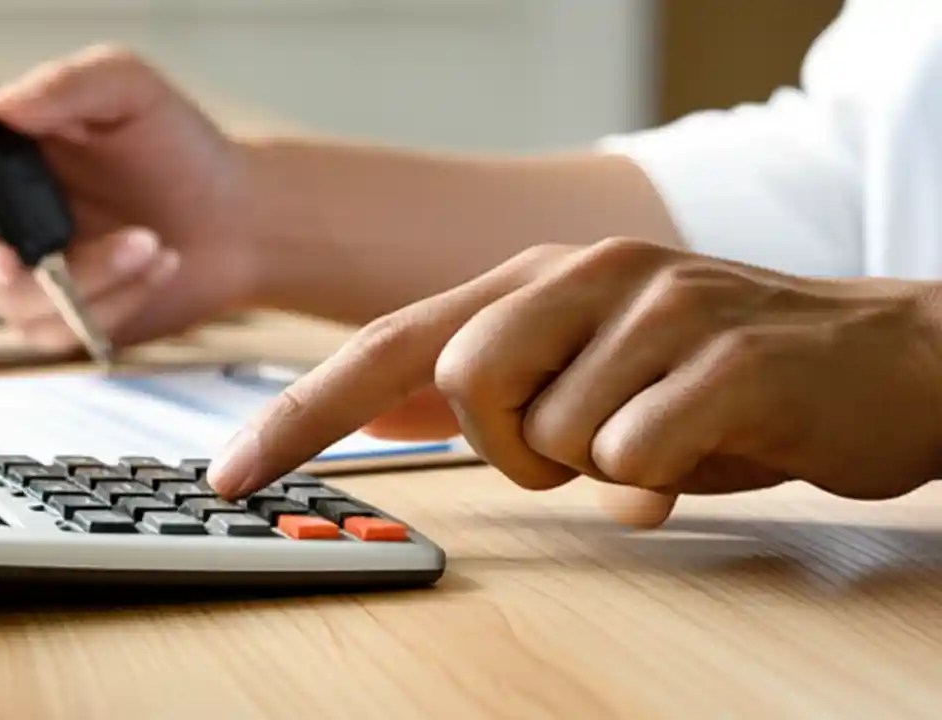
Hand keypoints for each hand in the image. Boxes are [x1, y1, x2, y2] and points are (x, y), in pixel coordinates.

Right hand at [0, 45, 256, 350]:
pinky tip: (155, 270)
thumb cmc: (182, 149)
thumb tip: (0, 106)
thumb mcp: (131, 91)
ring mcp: (23, 268)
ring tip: (152, 243)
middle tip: (16, 261)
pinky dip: (111, 304)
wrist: (238, 220)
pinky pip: (54, 331)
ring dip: (88, 274)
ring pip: (10, 294)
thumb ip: (68, 85)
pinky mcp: (56, 316)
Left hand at [207, 237, 941, 527]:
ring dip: (597, 464)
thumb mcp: (583, 373)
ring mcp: (660, 304)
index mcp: (532, 280)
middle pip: (461, 382)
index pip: (386, 346)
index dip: (300, 413)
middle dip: (510, 447)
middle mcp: (583, 274)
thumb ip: (482, 384)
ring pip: (554, 428)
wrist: (883, 357)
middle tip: (583, 447)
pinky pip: (642, 452)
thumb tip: (379, 408)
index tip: (232, 475)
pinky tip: (706, 448)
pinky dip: (662, 477)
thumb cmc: (712, 377)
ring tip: (659, 439)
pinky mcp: (732, 352)